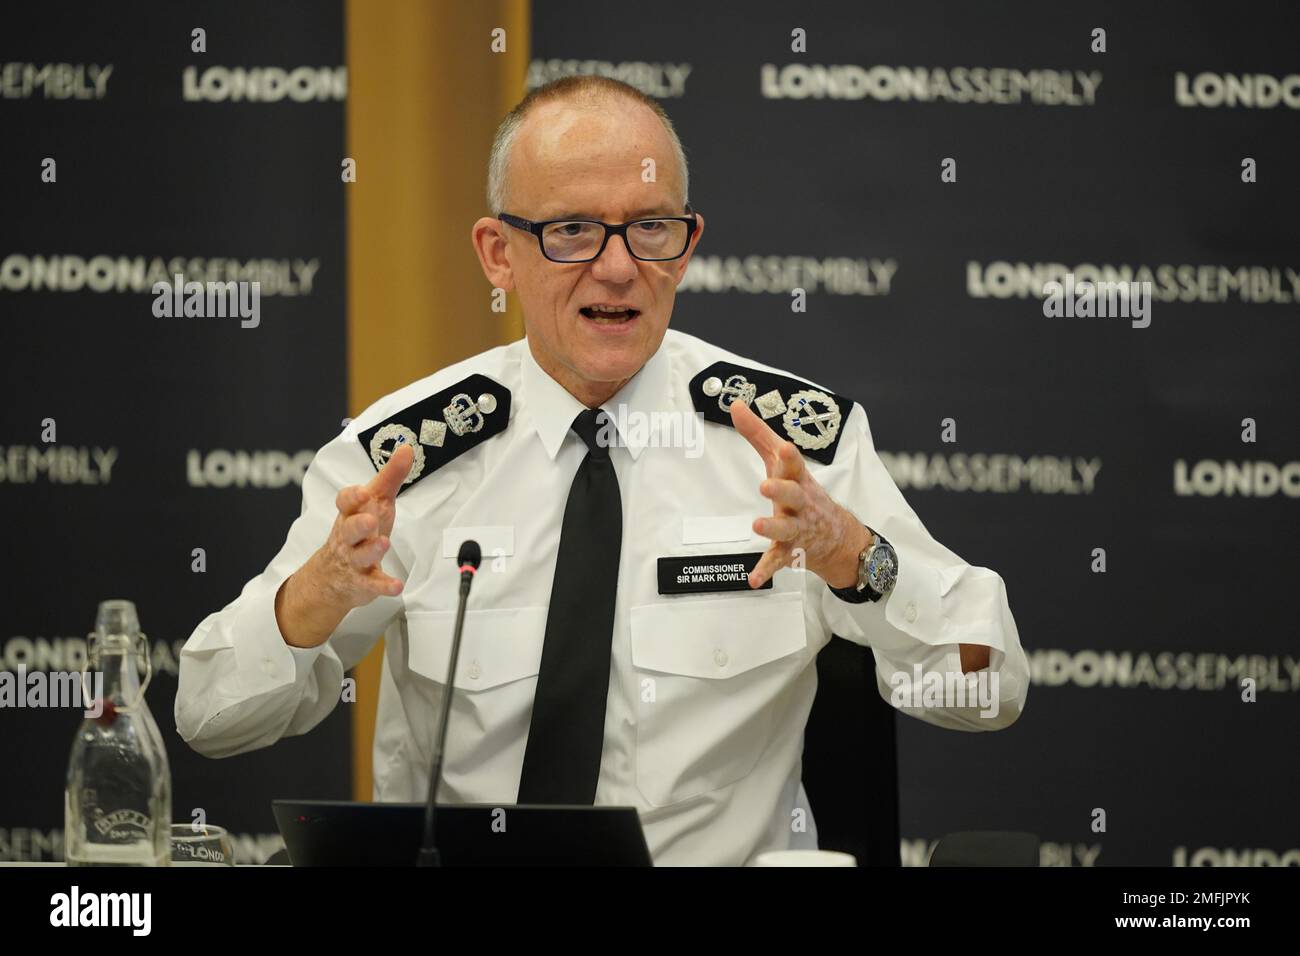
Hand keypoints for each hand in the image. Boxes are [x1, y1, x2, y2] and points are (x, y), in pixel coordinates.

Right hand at [275, 443, 413, 646]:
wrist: (333, 576)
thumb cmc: (359, 531)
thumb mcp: (375, 501)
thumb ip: (390, 476)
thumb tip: (407, 448)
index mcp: (351, 513)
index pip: (344, 502)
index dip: (351, 497)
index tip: (362, 492)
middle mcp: (349, 536)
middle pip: (349, 529)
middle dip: (358, 524)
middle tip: (370, 520)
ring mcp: (354, 559)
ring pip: (360, 555)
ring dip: (371, 550)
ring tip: (383, 544)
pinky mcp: (363, 581)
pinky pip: (372, 584)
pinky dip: (383, 586)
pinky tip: (396, 586)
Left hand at [730, 400, 871, 588]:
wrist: (837, 535)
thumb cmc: (800, 489)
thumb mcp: (782, 462)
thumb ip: (758, 434)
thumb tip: (735, 404)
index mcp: (797, 479)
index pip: (794, 465)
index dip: (790, 457)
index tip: (784, 447)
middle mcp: (800, 503)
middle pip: (794, 495)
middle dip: (782, 490)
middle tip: (765, 485)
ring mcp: (798, 528)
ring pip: (786, 529)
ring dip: (772, 528)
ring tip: (756, 526)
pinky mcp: (791, 550)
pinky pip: (778, 560)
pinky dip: (766, 570)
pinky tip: (752, 579)